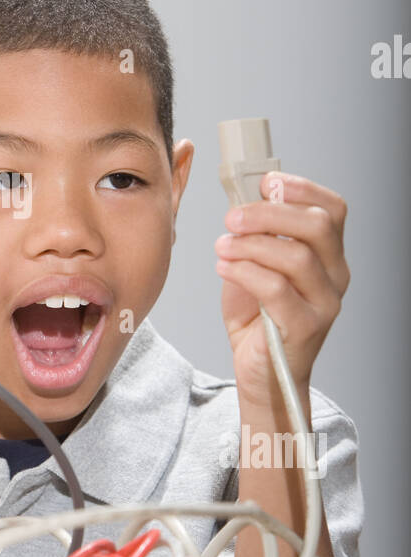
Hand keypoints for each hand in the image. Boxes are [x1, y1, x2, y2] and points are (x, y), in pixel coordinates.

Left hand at [213, 172, 349, 408]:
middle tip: (233, 217)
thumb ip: (258, 235)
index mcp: (329, 255)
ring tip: (222, 246)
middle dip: (269, 213)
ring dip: (251, 244)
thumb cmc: (258, 318)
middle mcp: (335, 276)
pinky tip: (224, 267)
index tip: (265, 183)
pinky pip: (277, 289)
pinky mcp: (306, 328)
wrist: (261, 373)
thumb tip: (241, 201)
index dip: (300, 189)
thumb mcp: (256, 265)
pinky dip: (245, 271)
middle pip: (317, 226)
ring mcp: (325, 303)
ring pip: (297, 256)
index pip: (333, 209)